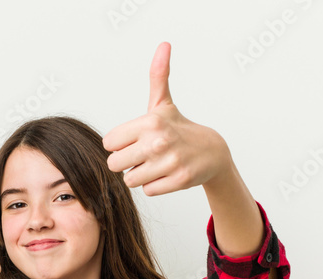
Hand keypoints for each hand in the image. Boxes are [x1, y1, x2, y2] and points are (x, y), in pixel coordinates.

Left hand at [103, 42, 232, 195]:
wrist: (212, 152)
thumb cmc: (180, 128)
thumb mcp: (164, 104)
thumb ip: (158, 76)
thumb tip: (164, 44)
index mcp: (150, 121)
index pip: (109, 144)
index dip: (119, 145)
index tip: (135, 141)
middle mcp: (158, 141)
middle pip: (115, 164)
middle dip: (127, 162)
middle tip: (144, 155)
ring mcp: (169, 162)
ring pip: (130, 180)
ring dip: (140, 175)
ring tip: (156, 164)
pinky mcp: (178, 181)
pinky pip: (148, 191)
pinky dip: (155, 186)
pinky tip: (166, 174)